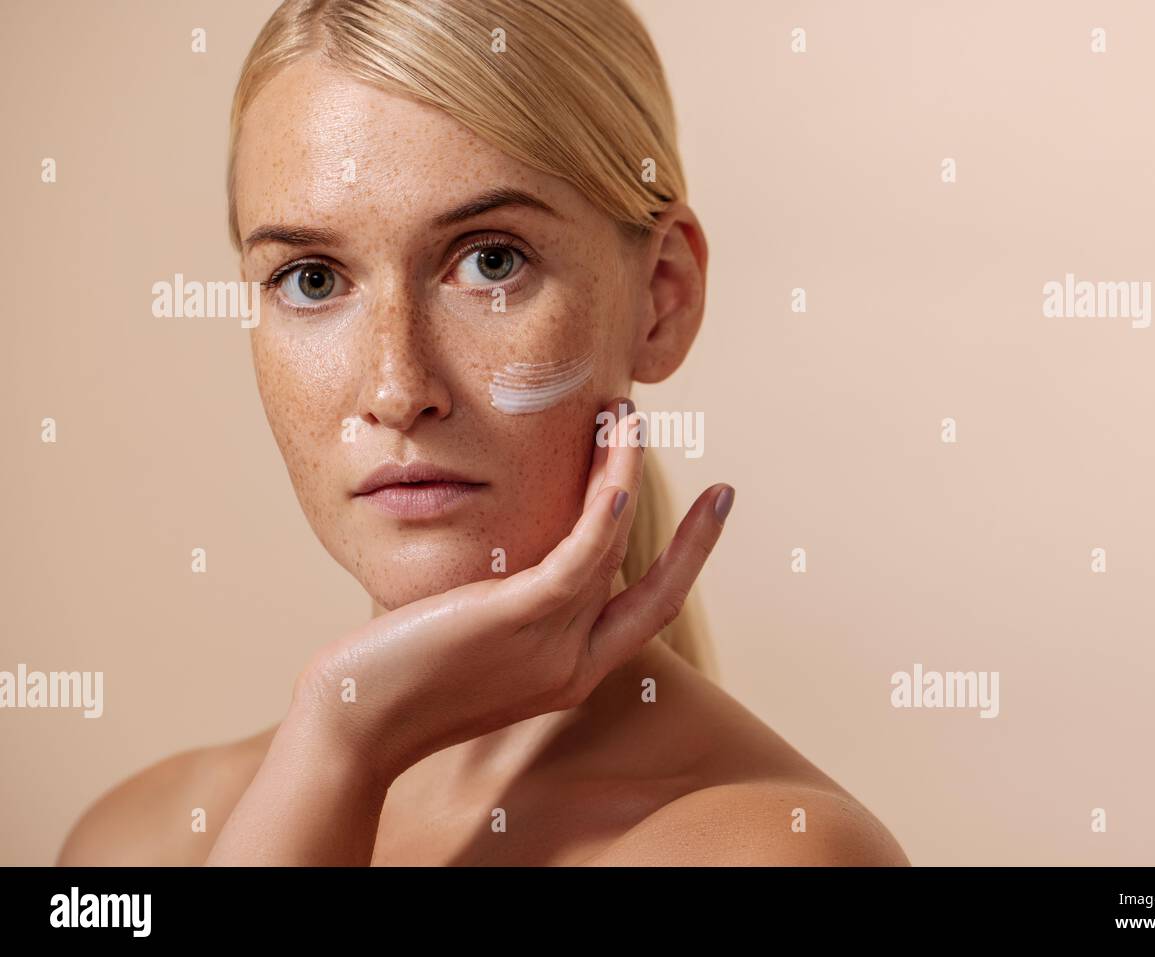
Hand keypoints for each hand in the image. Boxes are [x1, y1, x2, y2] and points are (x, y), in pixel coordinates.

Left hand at [290, 397, 733, 788]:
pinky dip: (605, 510)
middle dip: (698, 540)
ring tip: (626, 419)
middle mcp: (574, 666)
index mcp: (570, 673)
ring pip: (614, 551)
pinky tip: (616, 470)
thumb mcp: (473, 645)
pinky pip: (582, 558)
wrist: (354, 726)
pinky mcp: (517, 620)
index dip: (685, 565)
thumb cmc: (398, 681)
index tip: (709, 518)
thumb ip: (511, 607)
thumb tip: (515, 550)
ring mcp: (551, 647)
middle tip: (724, 490)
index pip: (647, 614)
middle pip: (658, 591)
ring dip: (626, 476)